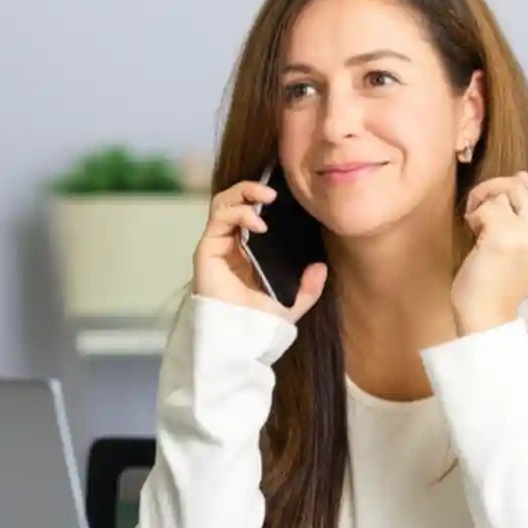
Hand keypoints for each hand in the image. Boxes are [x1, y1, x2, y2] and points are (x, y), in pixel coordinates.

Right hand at [193, 179, 327, 322]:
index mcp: (247, 252)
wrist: (240, 338)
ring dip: (243, 193)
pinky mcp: (207, 249)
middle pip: (234, 201)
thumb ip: (309, 288)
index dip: (262, 199)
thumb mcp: (292, 304)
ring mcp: (217, 245)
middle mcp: (230, 245)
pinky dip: (239, 214)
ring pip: (224, 203)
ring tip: (266, 198)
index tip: (285, 198)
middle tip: (274, 194)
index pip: (250, 212)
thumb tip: (321, 267)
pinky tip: (259, 224)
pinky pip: (219, 219)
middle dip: (251, 189)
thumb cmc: (260, 324)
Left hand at [452, 171, 527, 333]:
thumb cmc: (494, 283)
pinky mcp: (505, 237)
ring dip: (482, 206)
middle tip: (478, 213)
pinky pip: (487, 207)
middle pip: (521, 186)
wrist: (484, 316)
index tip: (492, 214)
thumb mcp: (517, 246)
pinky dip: (474, 218)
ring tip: (477, 230)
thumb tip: (523, 176)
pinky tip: (474, 237)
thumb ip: (523, 214)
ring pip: (503, 193)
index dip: (508, 195)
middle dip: (493, 190)